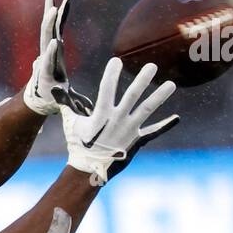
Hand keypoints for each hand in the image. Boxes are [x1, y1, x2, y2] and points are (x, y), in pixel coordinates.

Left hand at [23, 0, 94, 116]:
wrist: (39, 96)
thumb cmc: (53, 101)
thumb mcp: (64, 104)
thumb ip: (76, 105)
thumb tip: (89, 113)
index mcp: (49, 73)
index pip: (49, 61)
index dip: (52, 53)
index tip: (55, 43)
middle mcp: (46, 59)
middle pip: (46, 39)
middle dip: (49, 25)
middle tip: (52, 9)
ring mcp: (47, 50)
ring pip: (47, 30)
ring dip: (49, 14)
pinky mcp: (51, 45)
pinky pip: (54, 27)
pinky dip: (56, 15)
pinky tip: (58, 2)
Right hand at [55, 57, 178, 184]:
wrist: (89, 170)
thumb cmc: (79, 145)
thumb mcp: (71, 124)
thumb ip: (67, 105)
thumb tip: (55, 92)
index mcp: (102, 114)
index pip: (107, 88)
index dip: (111, 74)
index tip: (117, 61)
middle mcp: (118, 120)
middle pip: (133, 96)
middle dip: (142, 80)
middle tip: (152, 66)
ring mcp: (129, 130)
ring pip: (147, 110)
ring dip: (159, 97)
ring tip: (172, 84)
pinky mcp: (137, 141)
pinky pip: (153, 132)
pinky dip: (165, 125)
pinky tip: (177, 118)